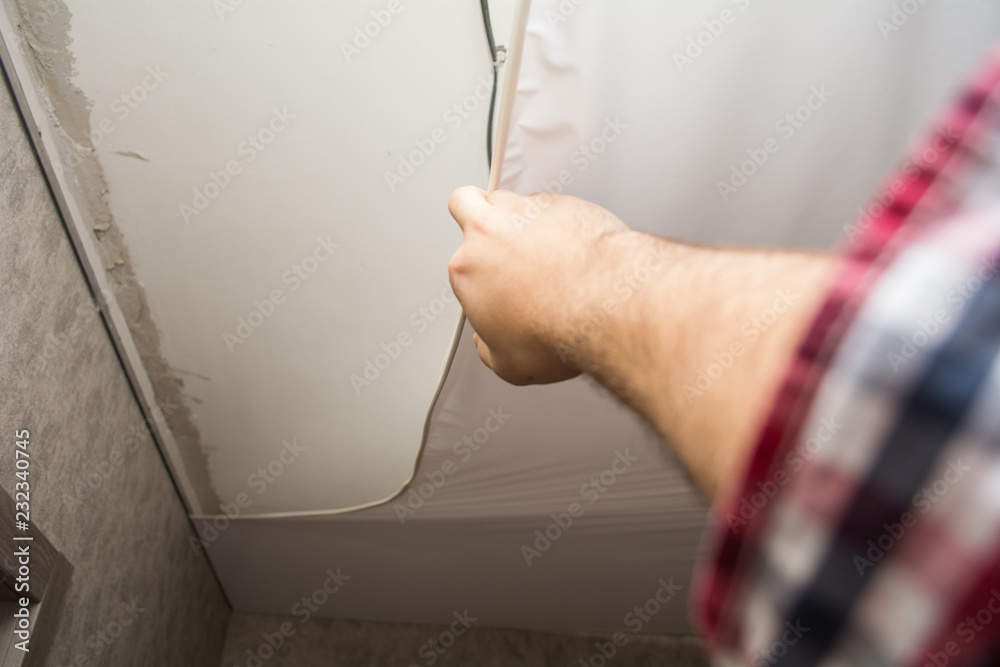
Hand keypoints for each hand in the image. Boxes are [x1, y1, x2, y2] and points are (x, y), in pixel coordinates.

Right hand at [447, 186, 629, 384]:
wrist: (606, 305)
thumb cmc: (558, 330)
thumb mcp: (509, 364)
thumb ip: (488, 346)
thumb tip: (489, 343)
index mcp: (467, 269)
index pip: (461, 264)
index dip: (478, 277)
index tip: (496, 292)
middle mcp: (489, 233)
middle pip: (466, 203)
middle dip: (475, 215)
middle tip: (495, 239)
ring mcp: (527, 212)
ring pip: (512, 198)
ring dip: (521, 218)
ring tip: (542, 245)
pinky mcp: (564, 202)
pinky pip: (557, 203)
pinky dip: (563, 220)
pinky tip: (574, 245)